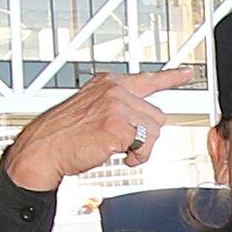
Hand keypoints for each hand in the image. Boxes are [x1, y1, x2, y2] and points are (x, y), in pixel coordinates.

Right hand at [4, 66, 194, 189]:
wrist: (44, 149)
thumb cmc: (63, 135)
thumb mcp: (89, 109)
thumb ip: (114, 106)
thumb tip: (138, 119)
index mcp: (108, 84)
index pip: (146, 78)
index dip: (171, 77)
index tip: (187, 73)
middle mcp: (114, 91)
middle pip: (156, 116)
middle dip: (146, 135)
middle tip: (126, 145)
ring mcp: (116, 106)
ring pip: (154, 132)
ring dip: (141, 149)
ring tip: (120, 151)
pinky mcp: (118, 126)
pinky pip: (145, 147)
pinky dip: (137, 158)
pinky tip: (119, 156)